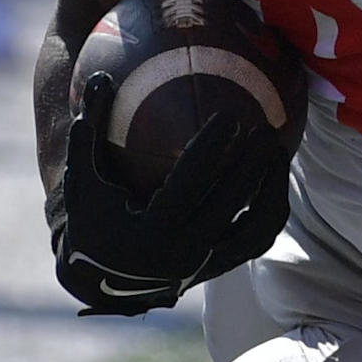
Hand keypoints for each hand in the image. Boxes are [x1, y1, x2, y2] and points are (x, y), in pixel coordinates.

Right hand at [48, 72, 287, 315]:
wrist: (103, 284)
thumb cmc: (91, 221)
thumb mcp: (82, 179)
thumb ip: (89, 130)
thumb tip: (101, 77)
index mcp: (152, 230)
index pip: (191, 182)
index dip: (213, 147)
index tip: (232, 113)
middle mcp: (184, 252)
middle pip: (232, 203)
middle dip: (254, 163)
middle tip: (265, 126)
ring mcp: (207, 265)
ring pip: (256, 227)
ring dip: (272, 188)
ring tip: (279, 151)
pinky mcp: (220, 269)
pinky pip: (257, 239)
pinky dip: (270, 209)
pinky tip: (274, 178)